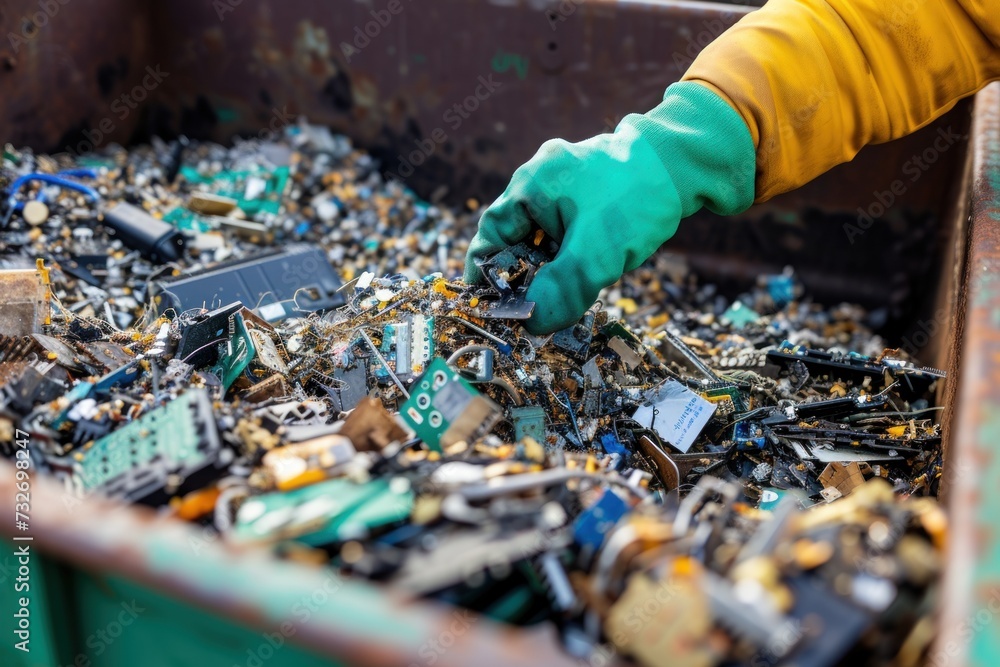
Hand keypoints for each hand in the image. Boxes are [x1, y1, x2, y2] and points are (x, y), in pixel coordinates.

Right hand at [464, 82, 755, 333]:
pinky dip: (574, 252)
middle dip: (525, 274)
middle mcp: (543, 179)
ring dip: (553, 266)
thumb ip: (560, 290)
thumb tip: (532, 324)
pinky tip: (591, 269)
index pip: (491, 234)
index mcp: (531, 186)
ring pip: (547, 235)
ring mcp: (569, 182)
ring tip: (568, 290)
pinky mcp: (593, 190)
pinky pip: (571, 228)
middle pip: (518, 237)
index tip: (487, 303)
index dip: (485, 272)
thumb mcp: (595, 253)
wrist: (687, 161)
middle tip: (535, 307)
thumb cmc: (637, 198)